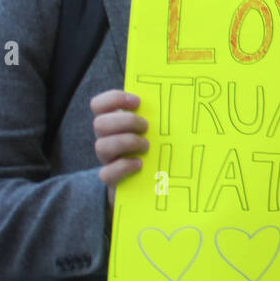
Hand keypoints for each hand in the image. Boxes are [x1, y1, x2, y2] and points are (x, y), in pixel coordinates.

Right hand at [91, 90, 146, 206]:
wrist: (148, 180)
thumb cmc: (153, 147)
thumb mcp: (153, 129)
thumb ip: (156, 116)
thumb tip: (180, 102)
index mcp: (113, 122)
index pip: (99, 105)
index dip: (114, 99)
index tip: (138, 102)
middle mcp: (106, 138)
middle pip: (100, 124)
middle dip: (126, 122)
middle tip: (146, 126)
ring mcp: (107, 159)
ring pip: (102, 146)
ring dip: (127, 143)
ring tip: (146, 146)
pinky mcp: (112, 178)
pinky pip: (106, 173)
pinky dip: (124, 167)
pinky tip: (140, 164)